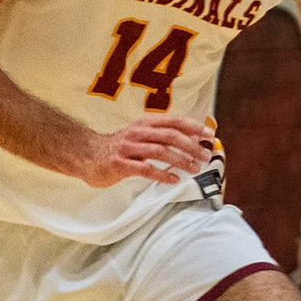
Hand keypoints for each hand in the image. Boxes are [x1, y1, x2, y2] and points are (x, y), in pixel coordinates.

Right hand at [78, 113, 214, 186]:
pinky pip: (145, 169)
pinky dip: (162, 174)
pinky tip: (174, 180)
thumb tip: (194, 140)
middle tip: (205, 156)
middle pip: (169, 135)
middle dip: (191, 145)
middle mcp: (137, 132)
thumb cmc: (122, 148)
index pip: (174, 121)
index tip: (210, 135)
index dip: (194, 127)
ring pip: (159, 151)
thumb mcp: (142, 135)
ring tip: (194, 168)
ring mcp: (128, 148)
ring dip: (180, 160)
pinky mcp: (120, 164)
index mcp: (145, 123)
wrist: (89, 155)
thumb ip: (163, 135)